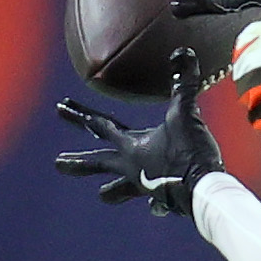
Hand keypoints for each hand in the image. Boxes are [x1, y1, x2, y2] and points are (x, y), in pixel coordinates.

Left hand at [54, 49, 223, 215]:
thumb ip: (184, 84)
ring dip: (112, 190)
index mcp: (132, 146)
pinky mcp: (166, 198)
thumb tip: (184, 52)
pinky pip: (156, 203)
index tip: (60, 107)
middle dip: (78, 163)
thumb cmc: (188, 153)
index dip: (80, 114)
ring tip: (103, 195)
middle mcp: (132, 167)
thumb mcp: (186, 115)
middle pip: (99, 163)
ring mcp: (146, 186)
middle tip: (57, 163)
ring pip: (120, 190)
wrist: (203, 192)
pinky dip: (156, 204)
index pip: (100, 126)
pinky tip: (156, 208)